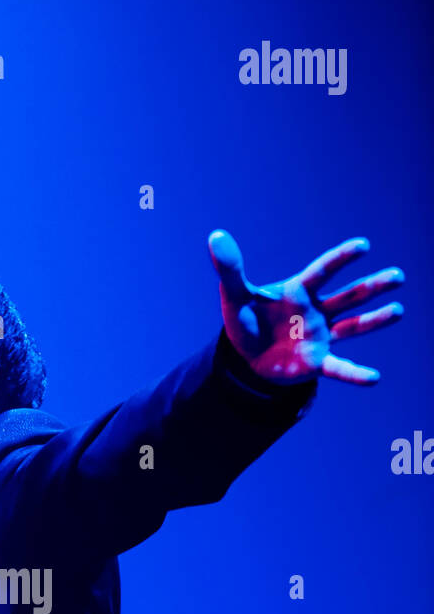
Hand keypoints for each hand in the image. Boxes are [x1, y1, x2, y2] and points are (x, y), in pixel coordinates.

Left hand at [208, 230, 404, 385]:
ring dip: (375, 320)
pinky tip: (374, 378)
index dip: (341, 258)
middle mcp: (316, 311)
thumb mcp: (234, 295)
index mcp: (299, 291)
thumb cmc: (245, 319)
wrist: (247, 357)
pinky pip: (339, 369)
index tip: (364, 246)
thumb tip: (214, 235)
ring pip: (353, 326)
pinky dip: (355, 374)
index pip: (323, 271)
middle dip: (372, 287)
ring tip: (399, 311)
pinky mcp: (317, 362)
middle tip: (398, 276)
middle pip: (348, 296)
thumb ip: (230, 268)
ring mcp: (320, 336)